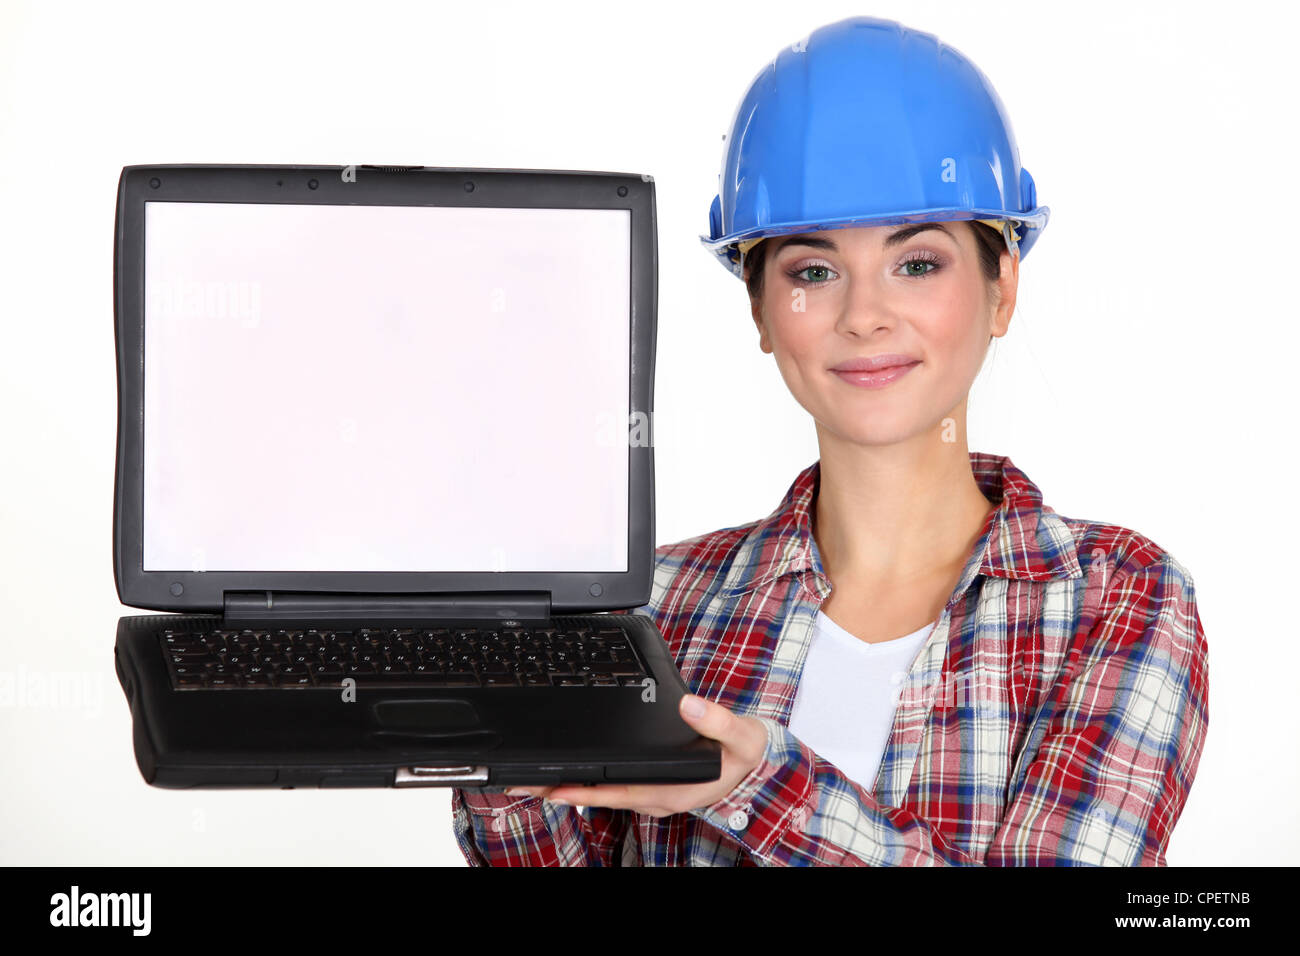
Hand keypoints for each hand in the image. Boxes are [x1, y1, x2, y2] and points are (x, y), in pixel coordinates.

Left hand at [504, 693, 767, 816]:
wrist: (756, 765)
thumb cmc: (746, 754)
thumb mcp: (742, 736)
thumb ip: (718, 721)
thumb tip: (689, 706)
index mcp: (674, 790)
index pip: (621, 791)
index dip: (586, 790)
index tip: (555, 786)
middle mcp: (657, 798)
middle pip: (601, 795)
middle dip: (561, 788)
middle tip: (522, 781)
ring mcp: (651, 795)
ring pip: (602, 792)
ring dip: (568, 785)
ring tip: (532, 777)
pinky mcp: (649, 786)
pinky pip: (611, 786)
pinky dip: (586, 779)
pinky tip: (567, 770)